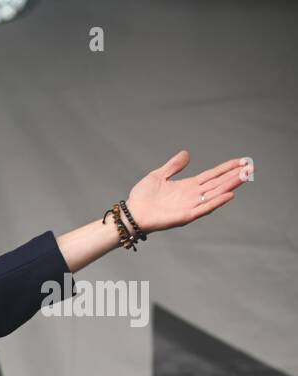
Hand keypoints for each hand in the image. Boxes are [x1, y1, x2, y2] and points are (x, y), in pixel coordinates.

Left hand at [124, 150, 249, 233]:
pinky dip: (217, 202)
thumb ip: (173, 166)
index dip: (226, 168)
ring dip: (231, 186)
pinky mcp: (185, 216)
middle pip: (218, 183)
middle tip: (251, 167)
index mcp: (188, 186)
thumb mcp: (158, 176)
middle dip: (234, 176)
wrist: (130, 214)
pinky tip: (229, 194)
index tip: (241, 161)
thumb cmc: (141, 197)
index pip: (212, 175)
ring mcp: (190, 206)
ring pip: (215, 194)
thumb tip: (187, 154)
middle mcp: (192, 196)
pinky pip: (204, 208)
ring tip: (245, 177)